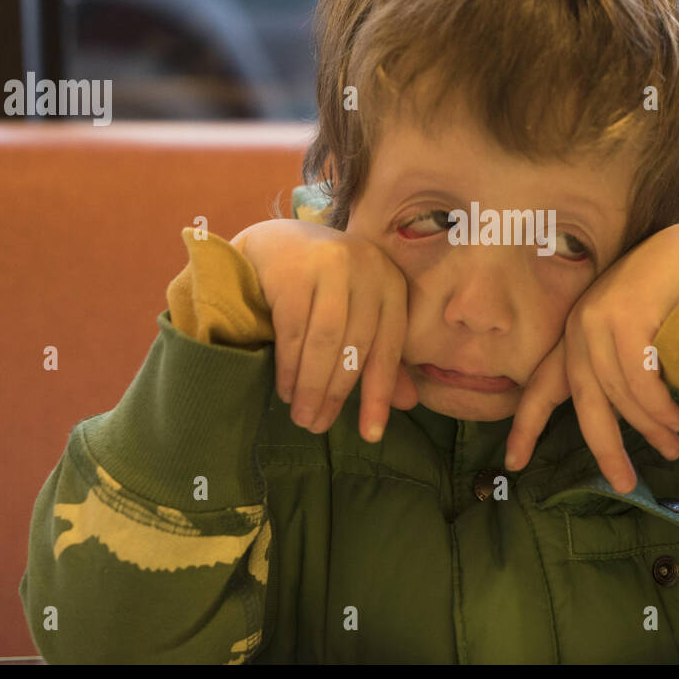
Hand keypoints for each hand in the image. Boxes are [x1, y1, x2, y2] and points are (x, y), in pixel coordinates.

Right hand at [230, 219, 418, 440]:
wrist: (270, 244)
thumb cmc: (321, 286)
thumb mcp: (357, 314)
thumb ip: (380, 353)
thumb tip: (408, 403)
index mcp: (390, 283)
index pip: (389, 346)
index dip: (380, 393)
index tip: (371, 435)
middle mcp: (367, 268)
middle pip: (357, 345)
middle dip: (338, 394)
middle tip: (317, 427)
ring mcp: (331, 264)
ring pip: (327, 341)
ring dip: (313, 385)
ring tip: (302, 415)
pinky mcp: (294, 270)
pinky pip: (294, 330)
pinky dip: (290, 365)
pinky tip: (286, 388)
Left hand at [503, 221, 678, 492]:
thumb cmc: (675, 297)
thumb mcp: (641, 340)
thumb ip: (625, 373)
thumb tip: (629, 426)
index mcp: (578, 336)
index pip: (543, 385)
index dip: (527, 424)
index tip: (514, 463)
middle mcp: (579, 326)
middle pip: (585, 402)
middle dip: (605, 447)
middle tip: (623, 483)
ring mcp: (598, 318)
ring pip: (618, 394)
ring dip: (648, 427)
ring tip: (672, 445)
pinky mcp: (623, 315)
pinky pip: (637, 380)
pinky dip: (657, 407)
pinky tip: (675, 420)